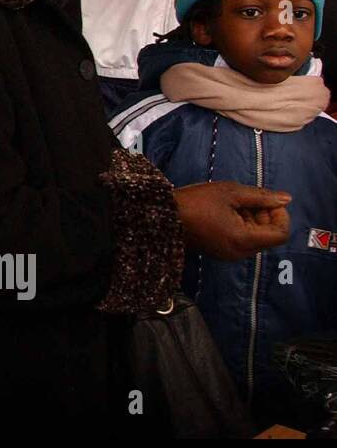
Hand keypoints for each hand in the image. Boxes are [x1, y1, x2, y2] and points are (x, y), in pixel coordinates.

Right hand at [174, 182, 290, 260]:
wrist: (161, 216)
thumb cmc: (194, 202)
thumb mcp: (230, 193)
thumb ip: (261, 196)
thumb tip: (286, 198)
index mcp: (243, 240)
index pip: (281, 233)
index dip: (279, 215)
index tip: (265, 200)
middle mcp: (239, 252)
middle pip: (269, 236)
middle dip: (264, 216)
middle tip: (246, 199)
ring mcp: (229, 254)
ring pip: (256, 238)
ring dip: (252, 220)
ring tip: (232, 204)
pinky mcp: (220, 252)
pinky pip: (241, 241)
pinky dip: (241, 226)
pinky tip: (224, 212)